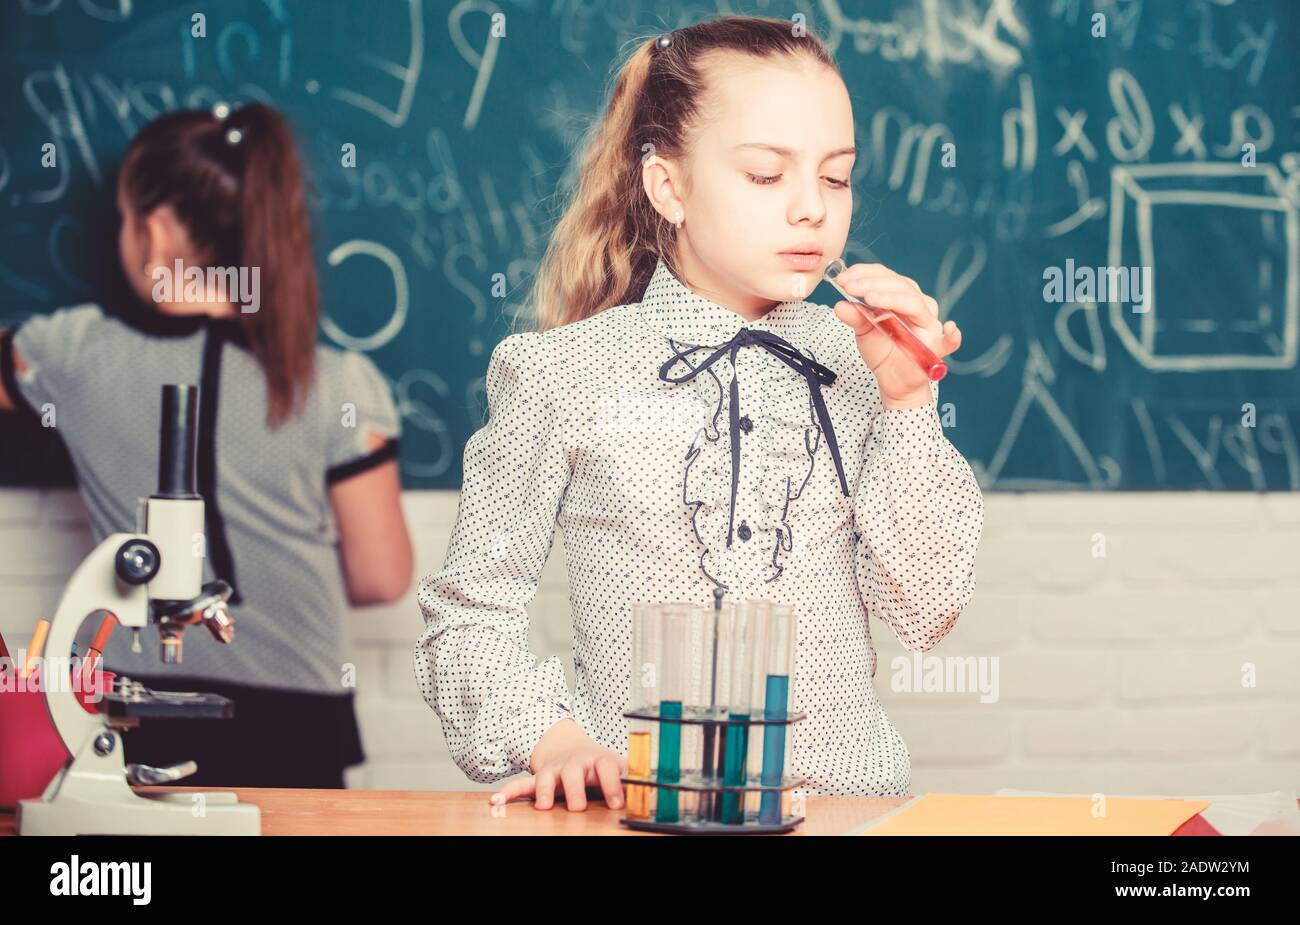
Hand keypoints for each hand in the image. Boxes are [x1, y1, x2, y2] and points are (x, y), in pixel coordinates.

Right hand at [488, 717, 626, 810]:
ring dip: (544, 790)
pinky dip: (508, 792)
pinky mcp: (538, 777)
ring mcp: (555, 769)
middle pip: (574, 772)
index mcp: (599, 760)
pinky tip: (496, 802)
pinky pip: (520, 784)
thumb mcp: (617, 767)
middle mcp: (575, 763)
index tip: (618, 803)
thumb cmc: (597, 764)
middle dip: (575, 789)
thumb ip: (631, 780)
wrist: (568, 745)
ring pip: (546, 777)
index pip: (607, 767)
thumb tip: (653, 796)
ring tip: (542, 806)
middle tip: (577, 807)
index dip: (613, 784)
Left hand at [830, 262, 962, 407]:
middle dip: (872, 283)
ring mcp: (929, 324)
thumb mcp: (863, 332)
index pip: (886, 276)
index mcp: (901, 296)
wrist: (892, 380)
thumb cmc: (882, 351)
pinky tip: (949, 328)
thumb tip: (840, 305)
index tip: (844, 279)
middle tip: (850, 287)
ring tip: (870, 299)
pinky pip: (949, 341)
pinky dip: (952, 335)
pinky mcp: (937, 347)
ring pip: (915, 304)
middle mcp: (919, 305)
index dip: (865, 274)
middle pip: (900, 286)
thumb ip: (854, 317)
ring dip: (892, 298)